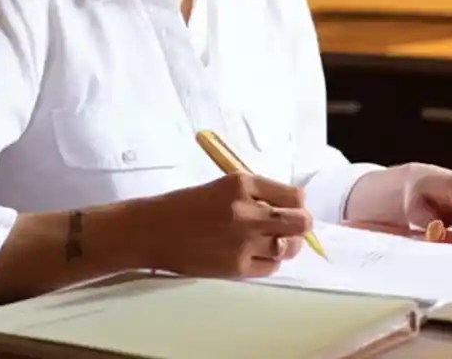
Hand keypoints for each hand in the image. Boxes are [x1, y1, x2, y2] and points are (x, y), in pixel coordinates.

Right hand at [139, 174, 311, 277]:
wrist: (151, 230)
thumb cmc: (184, 206)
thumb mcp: (222, 187)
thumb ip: (255, 195)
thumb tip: (289, 208)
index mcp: (243, 184)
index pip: (294, 196)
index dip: (295, 204)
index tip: (289, 209)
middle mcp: (247, 211)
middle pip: (300, 222)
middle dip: (299, 225)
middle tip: (289, 228)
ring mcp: (243, 241)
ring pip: (288, 247)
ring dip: (285, 245)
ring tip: (270, 242)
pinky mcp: (236, 267)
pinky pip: (271, 267)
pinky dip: (268, 262)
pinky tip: (253, 255)